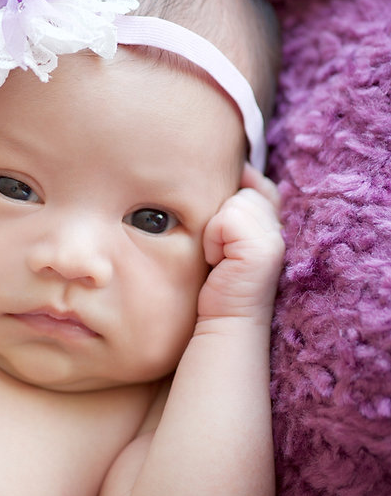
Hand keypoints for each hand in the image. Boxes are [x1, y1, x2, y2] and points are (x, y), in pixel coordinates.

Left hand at [198, 164, 284, 322]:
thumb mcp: (226, 241)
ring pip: (236, 202)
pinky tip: (217, 262)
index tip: (225, 213)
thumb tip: (235, 172)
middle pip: (245, 192)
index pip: (263, 189)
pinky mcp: (263, 249)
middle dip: (224, 218)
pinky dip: (213, 239)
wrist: (226, 323)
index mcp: (275, 227)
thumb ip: (232, 213)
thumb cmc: (219, 284)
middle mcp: (281, 230)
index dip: (244, 188)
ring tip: (220, 257)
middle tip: (222, 252)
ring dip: (217, 230)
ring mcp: (274, 238)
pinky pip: (226, 219)